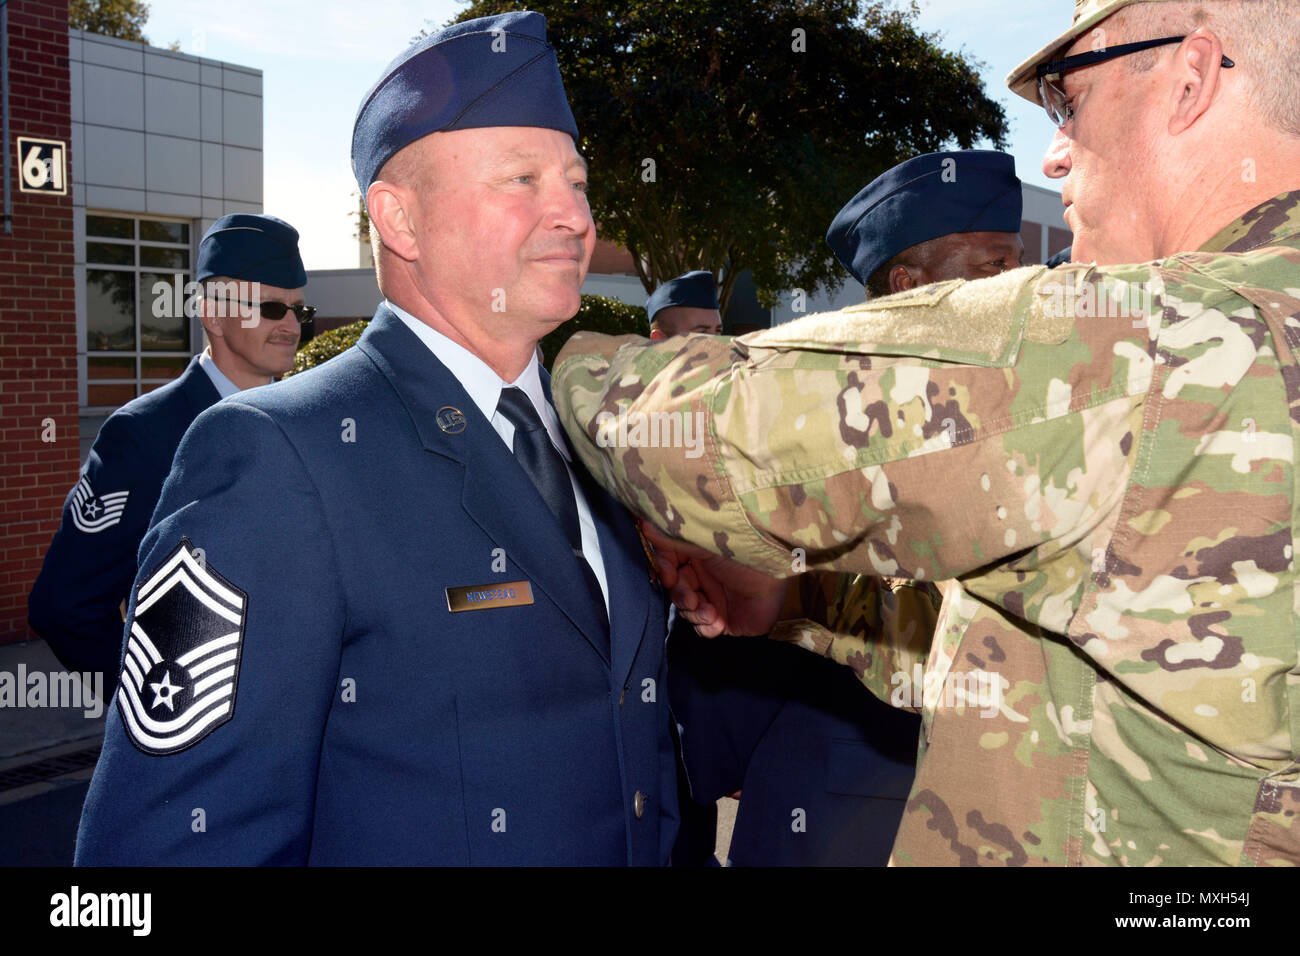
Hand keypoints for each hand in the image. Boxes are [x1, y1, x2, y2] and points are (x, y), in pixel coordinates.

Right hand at [640, 522, 790, 636]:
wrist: (777, 568)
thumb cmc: (742, 548)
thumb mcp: (703, 541)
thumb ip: (672, 537)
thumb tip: (643, 523)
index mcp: (694, 556)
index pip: (667, 568)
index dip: (664, 573)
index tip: (668, 575)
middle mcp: (702, 577)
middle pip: (675, 593)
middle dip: (682, 598)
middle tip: (693, 597)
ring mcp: (714, 599)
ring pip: (687, 613)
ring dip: (695, 614)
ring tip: (711, 611)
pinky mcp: (727, 620)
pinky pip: (704, 630)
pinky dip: (707, 628)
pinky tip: (719, 622)